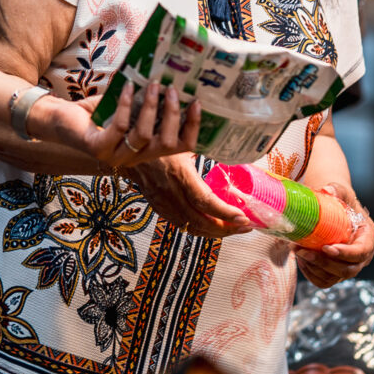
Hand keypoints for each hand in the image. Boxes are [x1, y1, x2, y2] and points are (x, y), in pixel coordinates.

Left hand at [82, 77, 203, 170]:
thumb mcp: (128, 106)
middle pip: (167, 144)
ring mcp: (116, 156)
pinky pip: (120, 127)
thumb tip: (170, 77)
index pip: (180, 147)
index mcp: (146, 151)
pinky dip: (125, 104)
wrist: (60, 119)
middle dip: (173, 116)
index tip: (197, 102)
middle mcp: (134, 158)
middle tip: (172, 89)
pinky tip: (126, 86)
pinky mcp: (98, 148)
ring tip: (152, 85)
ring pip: (145, 136)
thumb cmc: (97, 112)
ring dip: (150, 107)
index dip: (192, 127)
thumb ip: (147, 100)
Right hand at [126, 153, 249, 238]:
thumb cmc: (158, 142)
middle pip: (201, 222)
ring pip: (191, 227)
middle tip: (246, 227)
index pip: (205, 202)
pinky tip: (212, 227)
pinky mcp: (159, 209)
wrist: (127, 153)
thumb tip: (227, 144)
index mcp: (180, 176)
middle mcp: (171, 194)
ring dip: (214, 232)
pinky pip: (181, 225)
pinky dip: (199, 229)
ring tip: (234, 229)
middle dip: (226, 229)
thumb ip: (203, 145)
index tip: (243, 218)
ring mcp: (163, 204)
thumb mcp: (182, 141)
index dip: (225, 213)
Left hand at [295, 181, 373, 286]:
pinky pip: (324, 281)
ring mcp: (349, 267)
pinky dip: (311, 274)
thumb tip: (327, 190)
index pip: (361, 252)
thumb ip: (337, 190)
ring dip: (314, 268)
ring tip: (298, 251)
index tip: (326, 248)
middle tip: (303, 251)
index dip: (345, 253)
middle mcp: (362, 257)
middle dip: (324, 262)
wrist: (335, 212)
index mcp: (369, 238)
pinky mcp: (336, 274)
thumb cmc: (342, 202)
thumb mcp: (342, 193)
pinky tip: (301, 259)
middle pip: (348, 270)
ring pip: (334, 278)